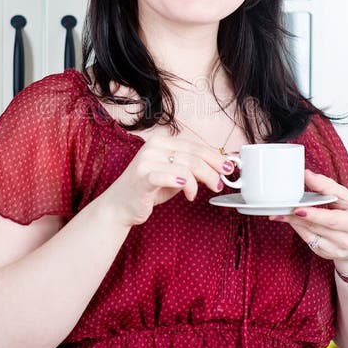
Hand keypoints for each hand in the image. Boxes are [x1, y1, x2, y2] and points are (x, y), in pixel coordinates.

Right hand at [102, 130, 230, 226]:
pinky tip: (189, 191)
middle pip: (193, 155)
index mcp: (161, 142)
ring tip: (197, 194)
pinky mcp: (142, 177)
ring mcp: (146, 161)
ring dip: (199, 182)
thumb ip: (190, 168)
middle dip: (212, 170)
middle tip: (220, 183)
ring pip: (185, 166)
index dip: (214, 156)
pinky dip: (182, 182)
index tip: (227, 167)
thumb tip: (217, 168)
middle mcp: (153, 147)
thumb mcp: (173, 175)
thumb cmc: (148, 189)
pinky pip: (167, 176)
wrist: (119, 205)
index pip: (194, 146)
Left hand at [269, 169, 347, 276]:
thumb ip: (329, 186)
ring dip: (293, 223)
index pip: (331, 219)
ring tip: (279, 213)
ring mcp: (336, 250)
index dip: (314, 215)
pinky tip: (293, 221)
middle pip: (316, 226)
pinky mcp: (327, 255)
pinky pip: (309, 241)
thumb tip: (307, 174)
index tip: (298, 208)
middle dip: (296, 216)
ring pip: (309, 235)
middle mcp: (346, 239)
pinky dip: (299, 230)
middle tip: (280, 208)